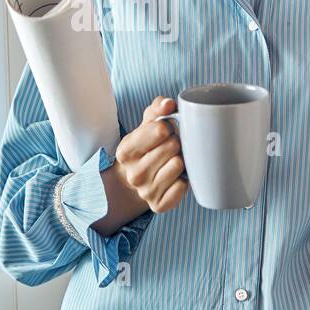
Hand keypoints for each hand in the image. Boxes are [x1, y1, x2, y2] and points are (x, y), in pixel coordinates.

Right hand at [111, 96, 187, 213]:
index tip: (167, 130)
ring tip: (174, 159)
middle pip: (172, 147)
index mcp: (125, 151)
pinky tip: (177, 177)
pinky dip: (184, 180)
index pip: (160, 130)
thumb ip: (158, 108)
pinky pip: (181, 188)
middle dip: (177, 142)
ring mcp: (145, 191)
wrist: (139, 176)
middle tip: (172, 145)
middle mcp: (133, 173)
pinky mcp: (157, 205)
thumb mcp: (148, 123)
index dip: (169, 126)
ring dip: (181, 160)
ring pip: (177, 166)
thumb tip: (169, 104)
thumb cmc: (147, 144)